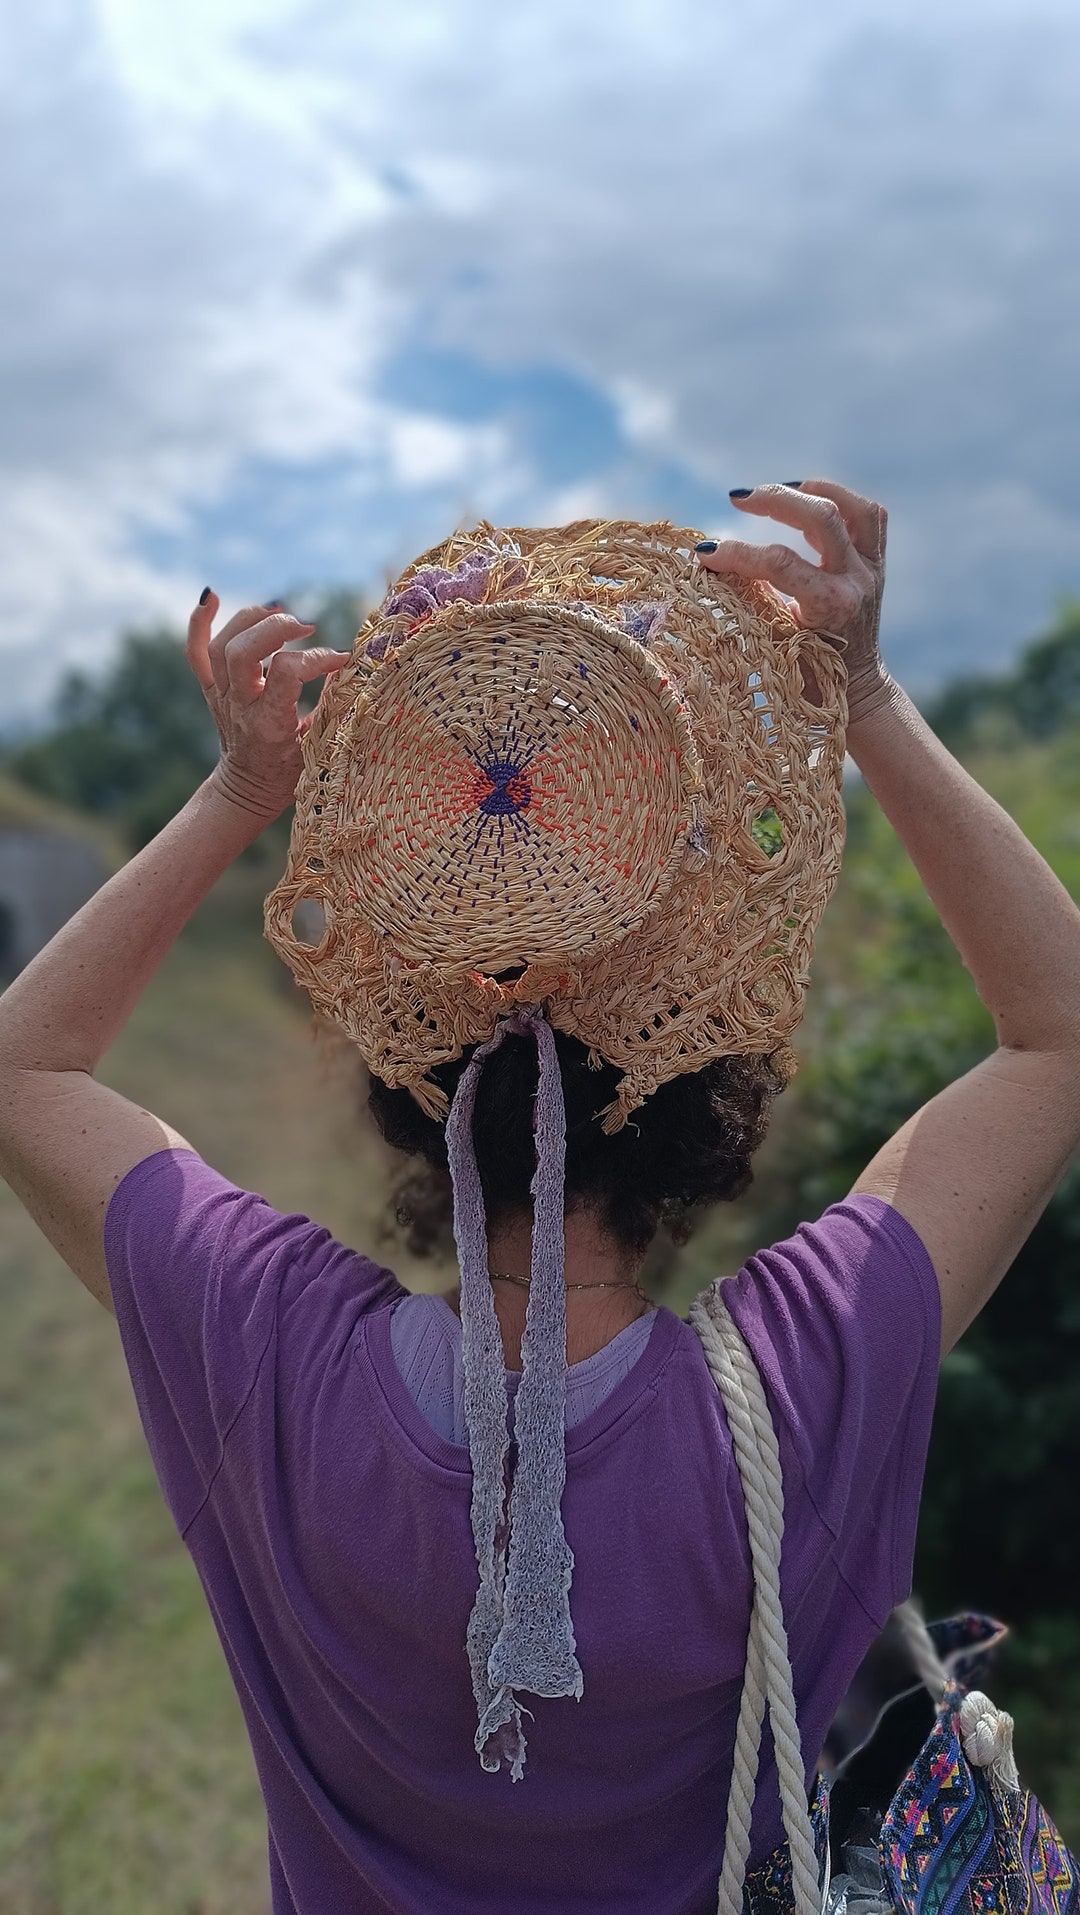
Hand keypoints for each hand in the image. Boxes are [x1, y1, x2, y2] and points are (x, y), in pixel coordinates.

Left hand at [185, 595, 350, 820]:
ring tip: (279, 612)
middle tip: (306, 626)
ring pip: (220, 646)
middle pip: (242, 652)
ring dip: (249, 619)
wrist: (246, 791)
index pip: (288, 673)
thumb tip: (349, 667)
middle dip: (276, 629)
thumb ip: (331, 707)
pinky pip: (196, 652)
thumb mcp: (319, 747)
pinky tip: (211, 596)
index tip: (341, 660)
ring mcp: (221, 697)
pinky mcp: (211, 690)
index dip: (318, 658)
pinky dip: (199, 622)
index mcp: (270, 724)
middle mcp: (240, 707)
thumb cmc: (289, 773)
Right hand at [695, 480, 889, 716]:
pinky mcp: (877, 563)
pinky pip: (869, 516)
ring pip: (854, 508)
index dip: (737, 553)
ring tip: (778, 489)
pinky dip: (840, 500)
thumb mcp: (774, 641)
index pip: (779, 563)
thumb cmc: (807, 673)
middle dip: (775, 500)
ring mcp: (872, 570)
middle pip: (821, 517)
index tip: (704, 553)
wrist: (856, 686)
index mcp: (831, 607)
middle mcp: (856, 583)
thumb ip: (750, 600)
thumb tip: (711, 562)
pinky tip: (809, 498)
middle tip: (738, 499)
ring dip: (814, 490)